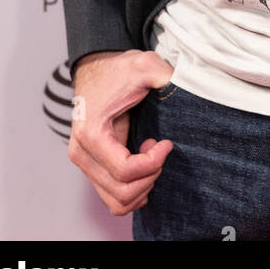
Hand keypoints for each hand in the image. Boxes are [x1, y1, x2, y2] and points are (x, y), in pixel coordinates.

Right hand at [68, 49, 174, 215]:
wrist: (98, 67)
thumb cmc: (119, 69)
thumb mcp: (144, 66)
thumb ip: (165, 77)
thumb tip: (188, 89)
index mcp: (91, 134)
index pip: (125, 171)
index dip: (154, 162)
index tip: (166, 142)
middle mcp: (81, 154)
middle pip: (122, 192)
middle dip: (150, 176)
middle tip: (160, 151)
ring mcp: (84, 163)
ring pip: (116, 202)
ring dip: (142, 187)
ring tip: (151, 159)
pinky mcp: (91, 167)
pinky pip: (112, 197)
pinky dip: (134, 191)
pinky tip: (144, 165)